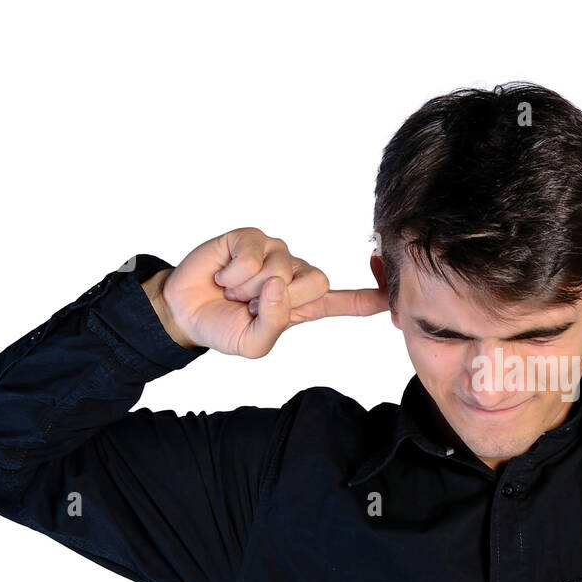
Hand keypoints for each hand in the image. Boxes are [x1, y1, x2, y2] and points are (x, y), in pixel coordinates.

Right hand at [149, 227, 388, 357]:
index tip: (396, 298)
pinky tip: (223, 275)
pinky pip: (254, 253)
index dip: (371, 299)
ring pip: (281, 268)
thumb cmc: (223, 327)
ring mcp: (276, 253)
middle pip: (317, 282)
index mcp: (305, 304)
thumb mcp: (253, 344)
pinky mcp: (251, 237)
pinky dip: (233, 272)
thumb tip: (279, 285)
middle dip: (280, 300)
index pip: (347, 300)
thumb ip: (273, 324)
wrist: (185, 312)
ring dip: (249, 288)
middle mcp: (296, 275)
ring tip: (234, 291)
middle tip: (249, 305)